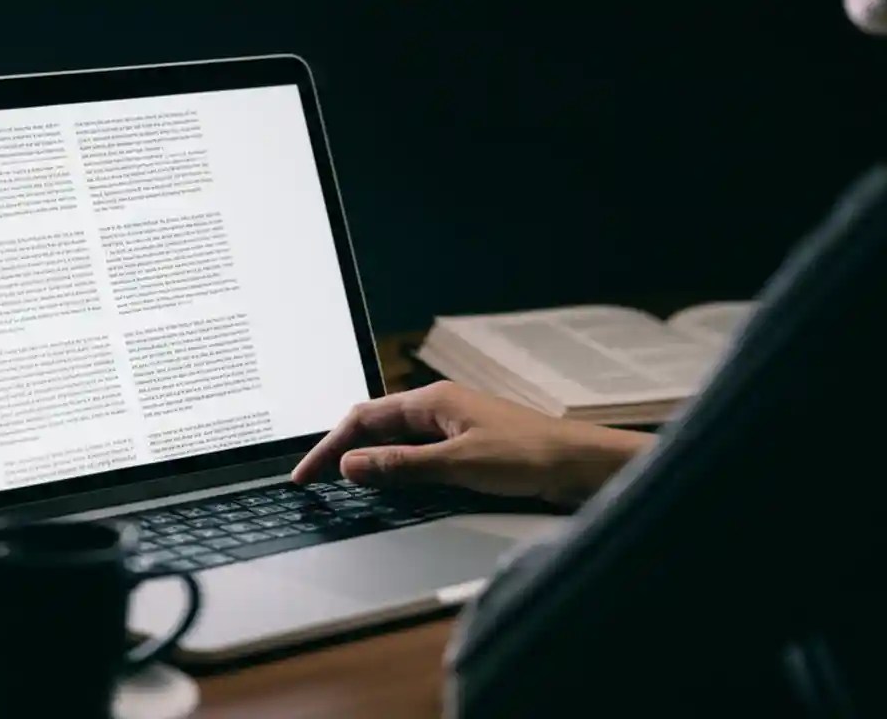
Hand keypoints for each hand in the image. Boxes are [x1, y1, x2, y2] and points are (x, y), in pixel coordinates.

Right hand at [291, 381, 653, 506]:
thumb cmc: (528, 456)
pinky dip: (394, 469)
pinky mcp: (466, 448)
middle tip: (315, 482)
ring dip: (367, 462)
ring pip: (396, 442)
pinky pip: (417, 455)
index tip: (307, 474)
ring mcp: (452, 427)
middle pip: (375, 427)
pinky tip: (389, 486)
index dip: (329, 446)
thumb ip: (400, 466)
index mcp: (432, 400)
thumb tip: (351, 464)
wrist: (579, 465)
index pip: (363, 418)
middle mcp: (439, 409)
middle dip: (342, 452)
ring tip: (341, 486)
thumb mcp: (456, 464)